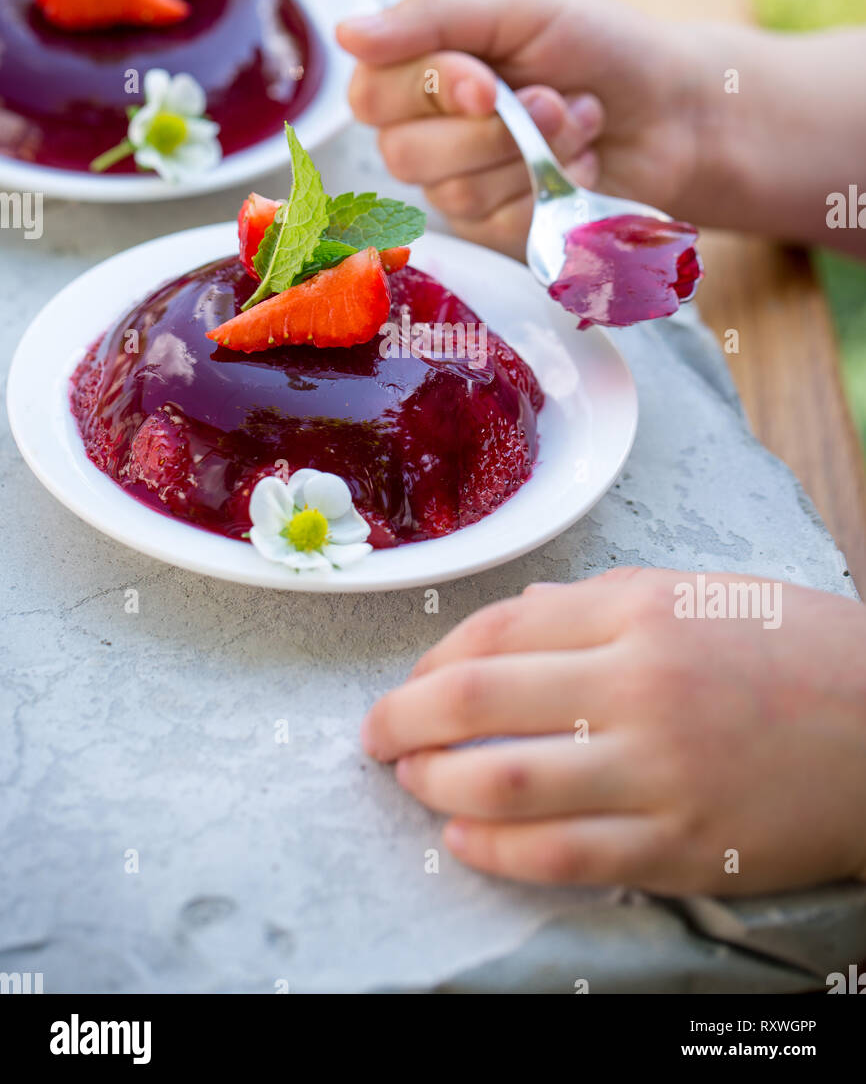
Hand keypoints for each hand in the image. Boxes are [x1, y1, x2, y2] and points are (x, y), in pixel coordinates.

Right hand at [337, 0, 711, 260]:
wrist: (675, 108)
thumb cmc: (596, 47)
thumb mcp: (517, 9)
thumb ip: (431, 18)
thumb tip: (344, 32)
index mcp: (419, 73)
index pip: (371, 95)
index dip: (427, 91)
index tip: (488, 79)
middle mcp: (428, 135)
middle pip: (403, 154)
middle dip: (490, 129)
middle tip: (552, 98)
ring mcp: (460, 189)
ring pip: (454, 191)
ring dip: (533, 152)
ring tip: (581, 119)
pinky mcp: (501, 233)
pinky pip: (500, 224)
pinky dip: (552, 189)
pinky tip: (585, 164)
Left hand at [361, 568, 865, 893]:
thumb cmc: (787, 650)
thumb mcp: (691, 595)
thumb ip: (589, 607)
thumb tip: (497, 632)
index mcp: (638, 613)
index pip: (496, 631)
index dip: (429, 661)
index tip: (406, 684)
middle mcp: (639, 687)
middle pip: (474, 702)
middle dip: (401, 721)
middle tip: (375, 737)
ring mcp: (658, 774)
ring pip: (500, 785)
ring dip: (433, 787)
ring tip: (413, 785)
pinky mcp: (679, 848)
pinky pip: (559, 857)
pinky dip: (493, 851)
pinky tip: (466, 841)